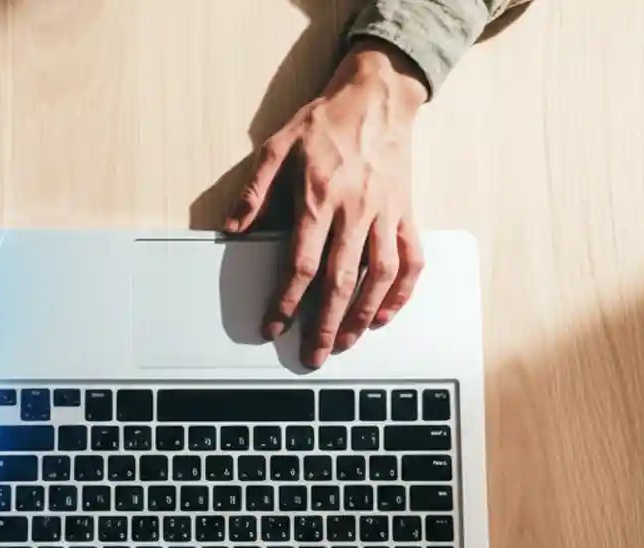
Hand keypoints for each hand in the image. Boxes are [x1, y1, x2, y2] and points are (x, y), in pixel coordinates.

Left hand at [226, 40, 427, 367]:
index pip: (302, 263)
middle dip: (325, 324)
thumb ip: (254, 192)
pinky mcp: (406, 213)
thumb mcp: (276, 147)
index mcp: (320, 198)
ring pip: (379, 276)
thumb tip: (232, 230)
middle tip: (314, 355)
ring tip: (347, 341)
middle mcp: (356, 211)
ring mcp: (386, 214)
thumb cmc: (324, 122)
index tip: (273, 327)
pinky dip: (400, 292)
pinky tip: (385, 314)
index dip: (287, 301)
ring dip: (362, 315)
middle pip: (340, 280)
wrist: (376, 96)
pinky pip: (411, 260)